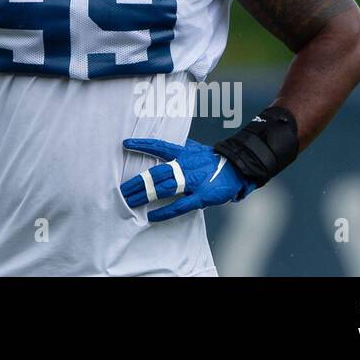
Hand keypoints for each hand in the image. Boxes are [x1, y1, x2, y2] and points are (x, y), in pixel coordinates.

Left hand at [118, 137, 256, 221]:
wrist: (239, 168)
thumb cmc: (213, 160)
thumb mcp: (195, 148)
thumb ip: (179, 148)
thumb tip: (162, 145)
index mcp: (183, 152)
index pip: (159, 146)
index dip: (142, 144)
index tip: (124, 143)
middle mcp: (185, 166)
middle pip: (156, 174)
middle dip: (137, 182)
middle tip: (121, 189)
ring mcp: (192, 182)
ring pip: (163, 189)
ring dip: (145, 196)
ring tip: (129, 201)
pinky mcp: (201, 197)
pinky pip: (179, 206)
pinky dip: (164, 212)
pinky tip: (151, 216)